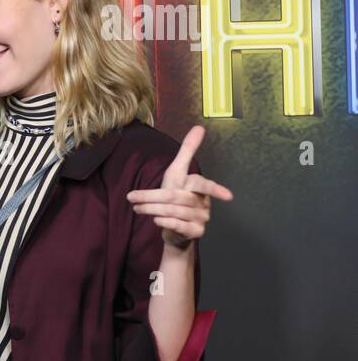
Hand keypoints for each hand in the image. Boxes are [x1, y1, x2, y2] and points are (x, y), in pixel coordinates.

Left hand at [126, 126, 232, 248]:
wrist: (173, 227)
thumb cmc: (175, 195)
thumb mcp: (177, 172)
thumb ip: (187, 151)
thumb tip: (199, 127)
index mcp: (199, 187)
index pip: (205, 185)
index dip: (214, 189)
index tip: (229, 196)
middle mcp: (203, 202)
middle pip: (177, 197)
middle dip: (152, 197)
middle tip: (132, 198)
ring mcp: (201, 218)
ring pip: (175, 212)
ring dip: (152, 209)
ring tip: (138, 208)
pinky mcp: (196, 232)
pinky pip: (179, 226)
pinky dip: (165, 222)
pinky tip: (156, 220)